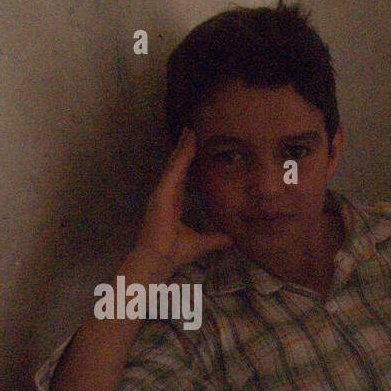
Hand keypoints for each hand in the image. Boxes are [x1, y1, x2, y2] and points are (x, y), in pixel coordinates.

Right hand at [128, 129, 232, 279]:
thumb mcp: (201, 243)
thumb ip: (216, 239)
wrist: (159, 259)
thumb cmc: (174, 252)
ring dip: (182, 147)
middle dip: (184, 149)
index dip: (187, 162)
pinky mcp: (161, 193)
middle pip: (177, 166)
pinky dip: (180, 157)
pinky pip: (173, 170)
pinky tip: (186, 144)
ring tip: (189, 131)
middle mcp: (166, 194)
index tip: (194, 148)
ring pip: (175, 164)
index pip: (181, 177)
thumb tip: (231, 239)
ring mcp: (162, 192)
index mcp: (172, 203)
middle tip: (191, 131)